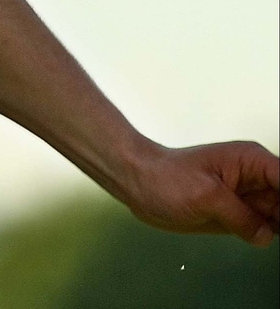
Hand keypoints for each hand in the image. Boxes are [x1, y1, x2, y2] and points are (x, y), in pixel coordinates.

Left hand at [120, 138, 278, 244]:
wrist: (137, 184)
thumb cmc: (165, 178)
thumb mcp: (206, 195)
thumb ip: (241, 216)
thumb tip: (266, 235)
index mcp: (253, 162)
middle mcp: (256, 179)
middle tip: (275, 227)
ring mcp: (249, 198)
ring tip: (265, 230)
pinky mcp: (238, 215)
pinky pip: (266, 228)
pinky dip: (270, 236)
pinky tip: (264, 239)